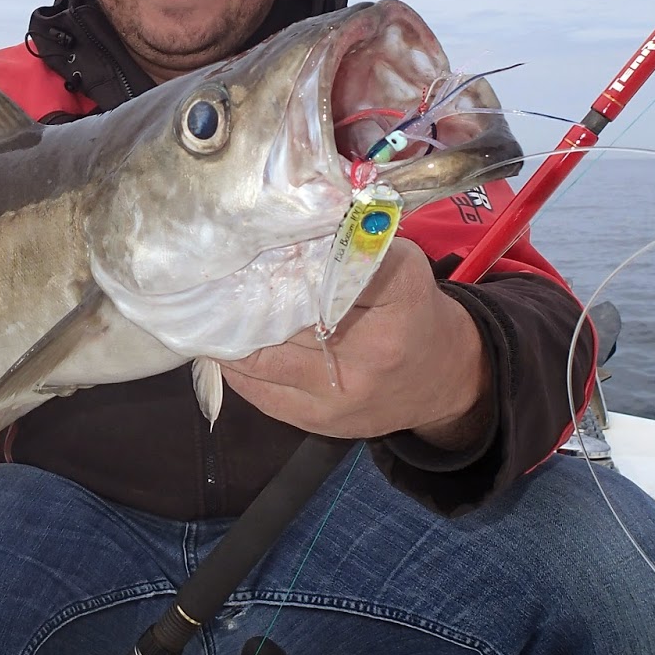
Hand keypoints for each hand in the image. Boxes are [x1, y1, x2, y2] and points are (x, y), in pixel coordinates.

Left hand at [219, 240, 491, 448]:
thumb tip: (284, 233)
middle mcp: (369, 352)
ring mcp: (341, 394)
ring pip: (259, 358)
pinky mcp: (319, 421)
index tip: (249, 250)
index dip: (279, 262)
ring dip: (231, 334)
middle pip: (282, 317)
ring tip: (211, 311)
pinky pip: (257, 391)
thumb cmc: (411, 309)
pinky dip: (237, 365)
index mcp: (395, 297)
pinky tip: (228, 344)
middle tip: (214, 278)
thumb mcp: (397, 261)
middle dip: (244, 298)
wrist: (442, 376)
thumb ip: (349, 244)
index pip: (322, 270)